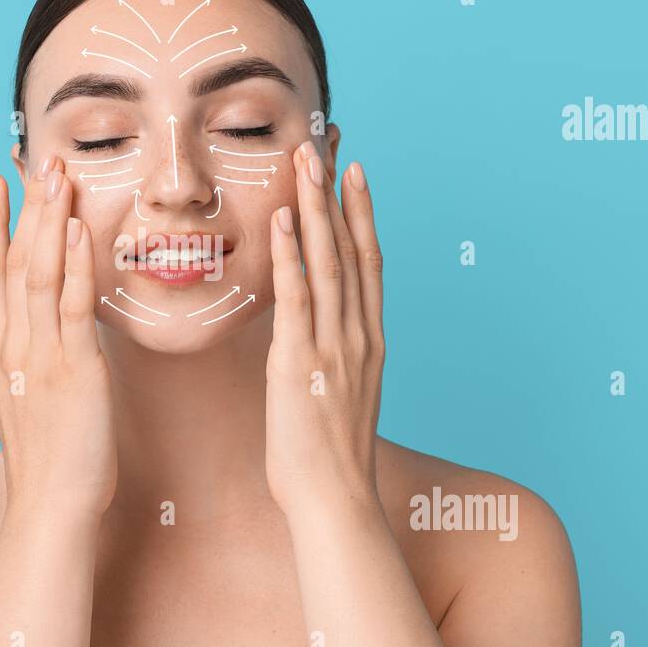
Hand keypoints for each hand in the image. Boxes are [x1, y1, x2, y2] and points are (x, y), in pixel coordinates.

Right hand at [0, 156, 117, 518]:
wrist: (50, 512)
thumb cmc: (49, 464)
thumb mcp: (30, 402)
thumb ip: (32, 363)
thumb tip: (40, 338)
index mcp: (0, 352)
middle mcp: (12, 347)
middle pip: (12, 263)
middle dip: (23, 208)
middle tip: (34, 159)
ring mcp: (40, 357)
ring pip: (39, 274)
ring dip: (47, 221)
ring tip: (57, 174)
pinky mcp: (74, 372)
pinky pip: (73, 308)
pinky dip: (74, 265)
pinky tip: (77, 229)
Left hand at [264, 141, 385, 515]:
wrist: (335, 502)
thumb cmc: (329, 458)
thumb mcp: (340, 395)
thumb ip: (333, 357)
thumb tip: (317, 336)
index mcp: (369, 340)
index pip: (369, 261)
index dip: (362, 213)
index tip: (355, 171)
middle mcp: (359, 334)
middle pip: (352, 249)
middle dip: (337, 194)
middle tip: (326, 144)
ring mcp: (333, 347)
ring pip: (328, 262)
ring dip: (314, 208)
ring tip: (304, 161)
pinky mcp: (301, 364)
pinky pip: (296, 300)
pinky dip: (289, 257)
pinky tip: (278, 220)